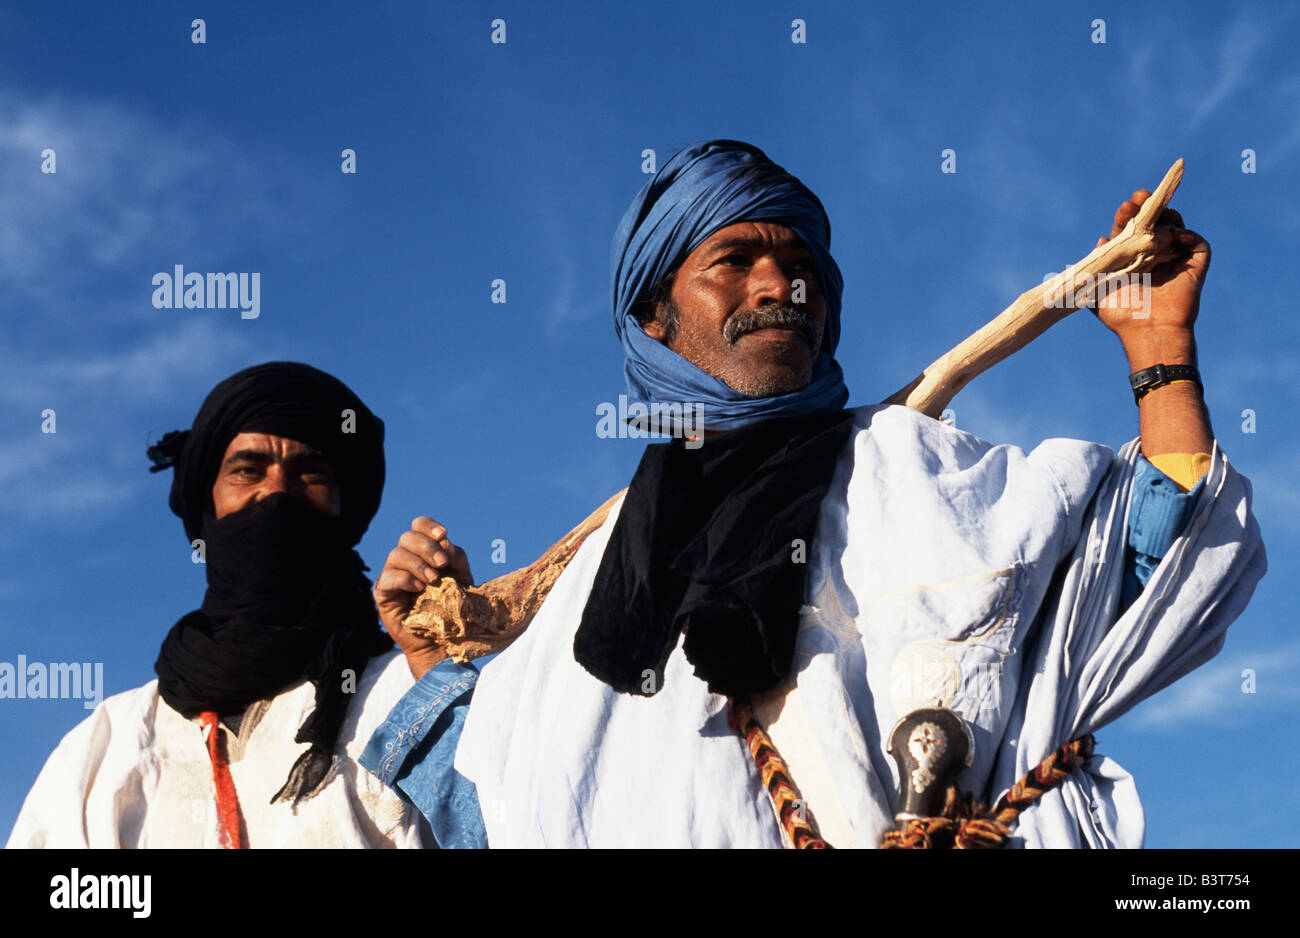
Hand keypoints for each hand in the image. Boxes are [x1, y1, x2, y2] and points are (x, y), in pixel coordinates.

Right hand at [374, 517, 473, 678]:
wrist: (445, 642)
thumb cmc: (454, 609)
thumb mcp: (463, 579)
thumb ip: (456, 559)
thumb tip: (445, 542)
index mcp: (424, 553)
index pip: (418, 527)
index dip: (428, 526)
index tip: (444, 535)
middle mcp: (406, 561)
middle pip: (407, 537)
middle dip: (426, 547)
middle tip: (442, 564)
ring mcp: (392, 576)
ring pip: (396, 555)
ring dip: (417, 564)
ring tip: (433, 580)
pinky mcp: (384, 595)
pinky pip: (387, 578)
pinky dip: (404, 579)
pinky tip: (418, 588)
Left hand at [1093, 190, 1209, 369]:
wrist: (1147, 331)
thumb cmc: (1121, 314)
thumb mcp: (1099, 287)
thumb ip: (1098, 264)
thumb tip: (1102, 239)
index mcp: (1133, 257)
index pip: (1132, 229)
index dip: (1129, 215)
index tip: (1126, 206)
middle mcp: (1155, 254)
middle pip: (1155, 222)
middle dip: (1149, 206)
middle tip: (1141, 196)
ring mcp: (1176, 258)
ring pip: (1176, 226)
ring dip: (1168, 214)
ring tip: (1158, 209)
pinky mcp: (1196, 265)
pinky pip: (1197, 242)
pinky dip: (1187, 234)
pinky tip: (1173, 233)